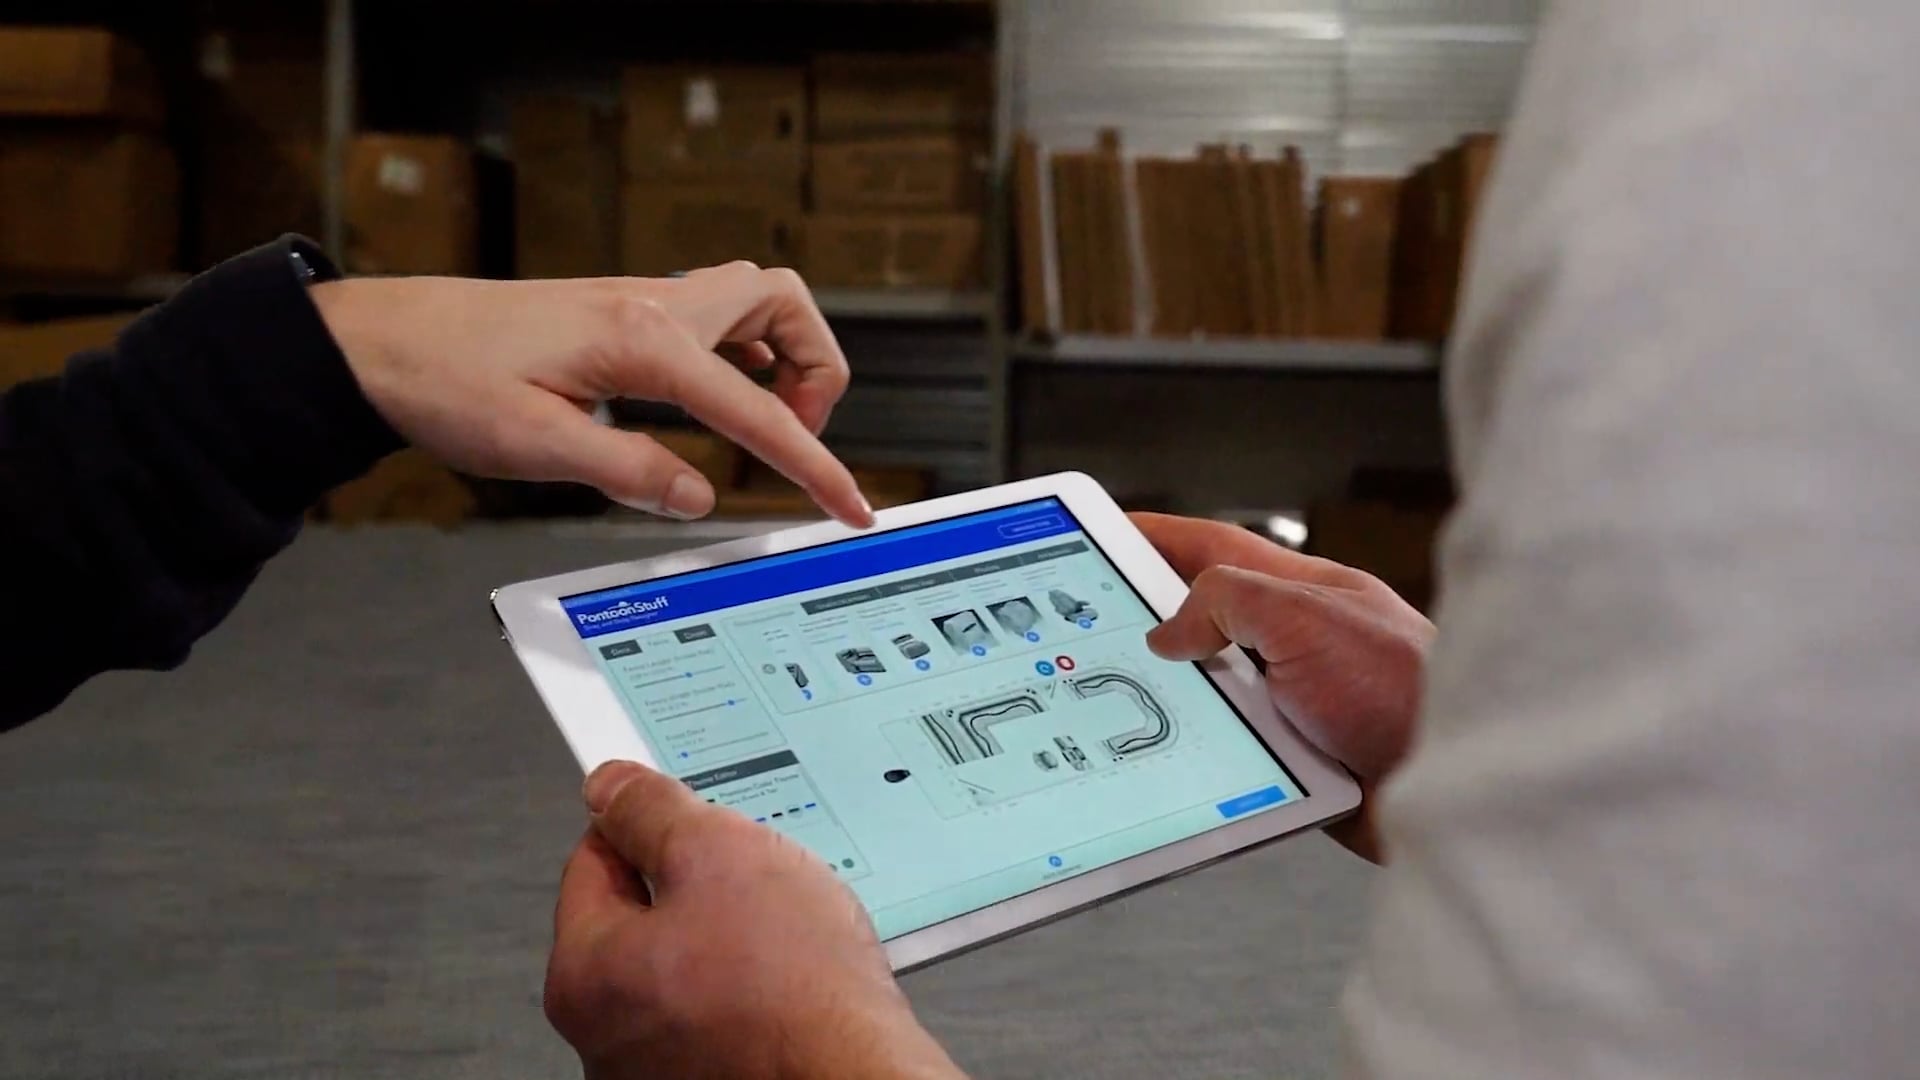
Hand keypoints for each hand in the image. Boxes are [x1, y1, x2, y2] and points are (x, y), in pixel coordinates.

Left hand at [310, 261, 872, 525]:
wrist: (383, 341)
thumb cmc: (446, 383)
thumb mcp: (534, 446)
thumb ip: (630, 471)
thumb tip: (701, 497)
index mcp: (644, 340)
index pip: (757, 410)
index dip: (813, 465)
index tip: (849, 506)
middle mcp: (655, 306)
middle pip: (786, 303)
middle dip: (819, 369)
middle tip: (797, 435)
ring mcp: (642, 302)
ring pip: (756, 299)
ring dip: (784, 352)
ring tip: (764, 420)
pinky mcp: (624, 312)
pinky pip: (715, 316)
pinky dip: (741, 352)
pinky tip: (712, 403)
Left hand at [546, 762, 963, 1079]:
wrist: (855, 1074)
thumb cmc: (792, 989)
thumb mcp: (716, 852)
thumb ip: (651, 811)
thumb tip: (611, 787)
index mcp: (585, 973)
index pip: (592, 861)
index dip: (648, 824)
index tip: (689, 815)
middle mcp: (607, 1035)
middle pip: (642, 921)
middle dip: (698, 887)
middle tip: (753, 875)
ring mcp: (661, 1067)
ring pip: (691, 968)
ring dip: (733, 940)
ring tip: (788, 934)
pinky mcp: (717, 1076)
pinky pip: (728, 1012)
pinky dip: (758, 989)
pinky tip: (798, 980)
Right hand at [1131, 513, 1434, 862]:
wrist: (1469, 796)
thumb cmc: (1414, 697)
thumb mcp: (1307, 619)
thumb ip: (1231, 601)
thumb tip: (1174, 627)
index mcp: (1305, 592)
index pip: (1213, 550)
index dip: (1155, 539)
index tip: (1103, 533)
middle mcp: (1303, 645)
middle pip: (1207, 623)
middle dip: (1151, 622)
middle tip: (1094, 626)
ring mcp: (1304, 706)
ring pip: (1216, 694)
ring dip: (1179, 699)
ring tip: (1129, 698)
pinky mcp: (1305, 764)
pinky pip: (1236, 753)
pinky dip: (1207, 755)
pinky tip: (1183, 762)